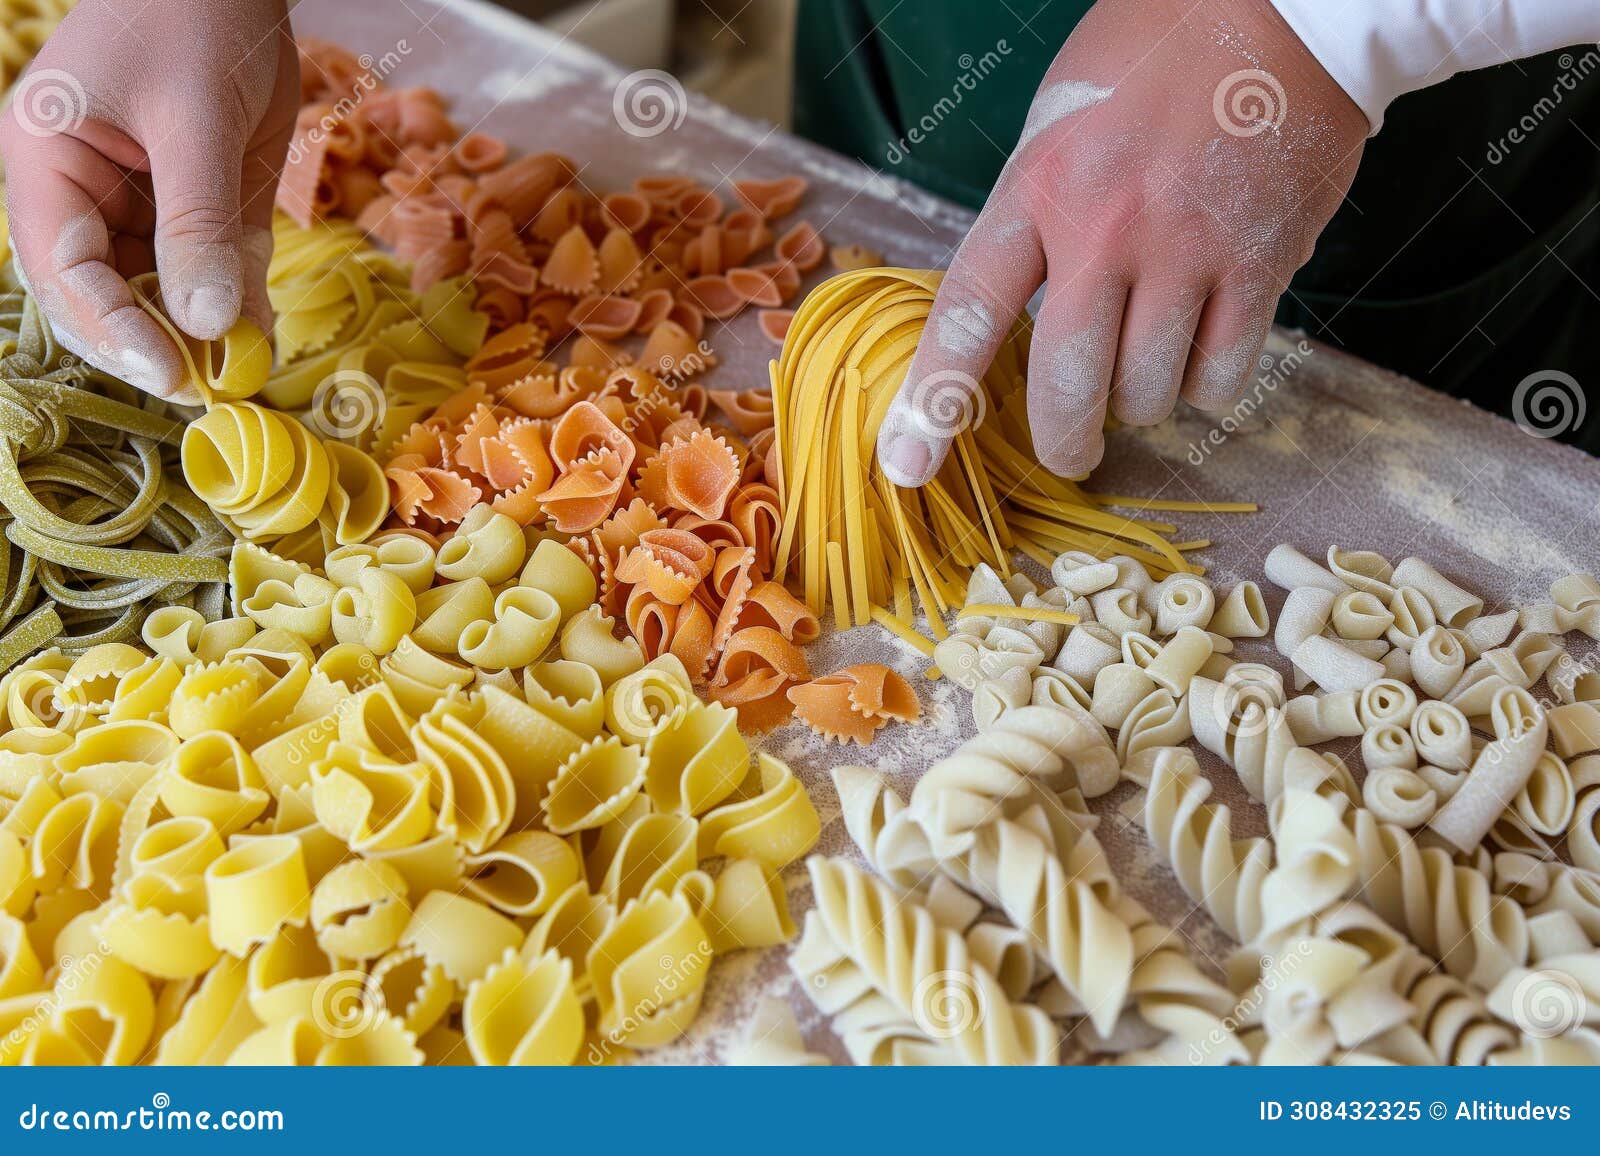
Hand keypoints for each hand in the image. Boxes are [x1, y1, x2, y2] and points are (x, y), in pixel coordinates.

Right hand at [0, 0, 297, 403]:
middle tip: (209, 390)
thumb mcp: (198, 121)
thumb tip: (209, 323)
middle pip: (102, 296)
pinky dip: (236, 309)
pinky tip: (262, 340)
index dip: (114, 331)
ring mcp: (138, 206)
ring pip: (157, 295)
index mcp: (46, 162)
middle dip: (152, 344)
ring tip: (243, 373)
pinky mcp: (195, 211)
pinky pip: (209, 274)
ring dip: (198, 337)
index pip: (66, 270)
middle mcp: (80, 193)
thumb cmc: (194, 20)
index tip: (172, 374)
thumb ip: (200, 222)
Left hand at [876, 0, 1366, 484]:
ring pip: (1149, 392)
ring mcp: (1189, 250)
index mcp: (1039, 186)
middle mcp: (1107, 228)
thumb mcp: (1055, 123)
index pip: (968, 316)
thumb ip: (1029, 216)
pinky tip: (1200, 351)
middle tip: (1069, 453)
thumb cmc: (1153, 58)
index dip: (934, 403)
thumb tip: (1008, 315)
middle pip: (1068, 385)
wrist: (1284, 4)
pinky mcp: (1262, 263)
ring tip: (1144, 371)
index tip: (908, 465)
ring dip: (1141, 403)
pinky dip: (1206, 384)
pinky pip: (1222, 375)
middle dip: (1063, 441)